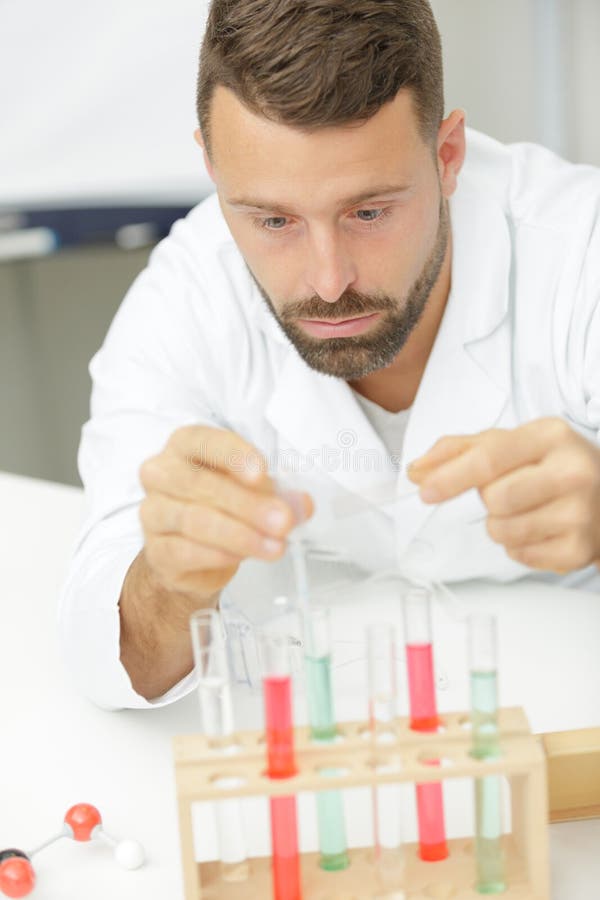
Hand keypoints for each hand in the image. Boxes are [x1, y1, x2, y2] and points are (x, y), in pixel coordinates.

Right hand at [139, 425, 312, 598]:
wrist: (191, 555)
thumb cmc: (221, 507)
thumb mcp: (255, 492)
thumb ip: (278, 495)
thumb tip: (301, 504)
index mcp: (185, 446)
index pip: (204, 441)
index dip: (234, 456)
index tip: (262, 473)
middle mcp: (161, 474)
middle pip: (201, 484)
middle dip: (248, 504)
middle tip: (282, 520)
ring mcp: (152, 512)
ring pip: (195, 520)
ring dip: (240, 535)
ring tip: (274, 546)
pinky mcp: (154, 550)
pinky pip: (184, 551)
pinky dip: (217, 555)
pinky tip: (241, 558)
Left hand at [407, 417, 599, 573]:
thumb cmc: (552, 467)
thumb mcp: (513, 444)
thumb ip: (460, 450)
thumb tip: (418, 470)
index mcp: (550, 436)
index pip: (490, 457)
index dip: (452, 476)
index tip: (426, 489)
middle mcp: (572, 471)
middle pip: (494, 498)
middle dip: (489, 501)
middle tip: (510, 492)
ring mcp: (581, 513)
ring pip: (503, 531)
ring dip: (501, 526)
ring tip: (526, 512)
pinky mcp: (580, 549)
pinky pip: (520, 556)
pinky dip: (520, 547)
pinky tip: (541, 530)